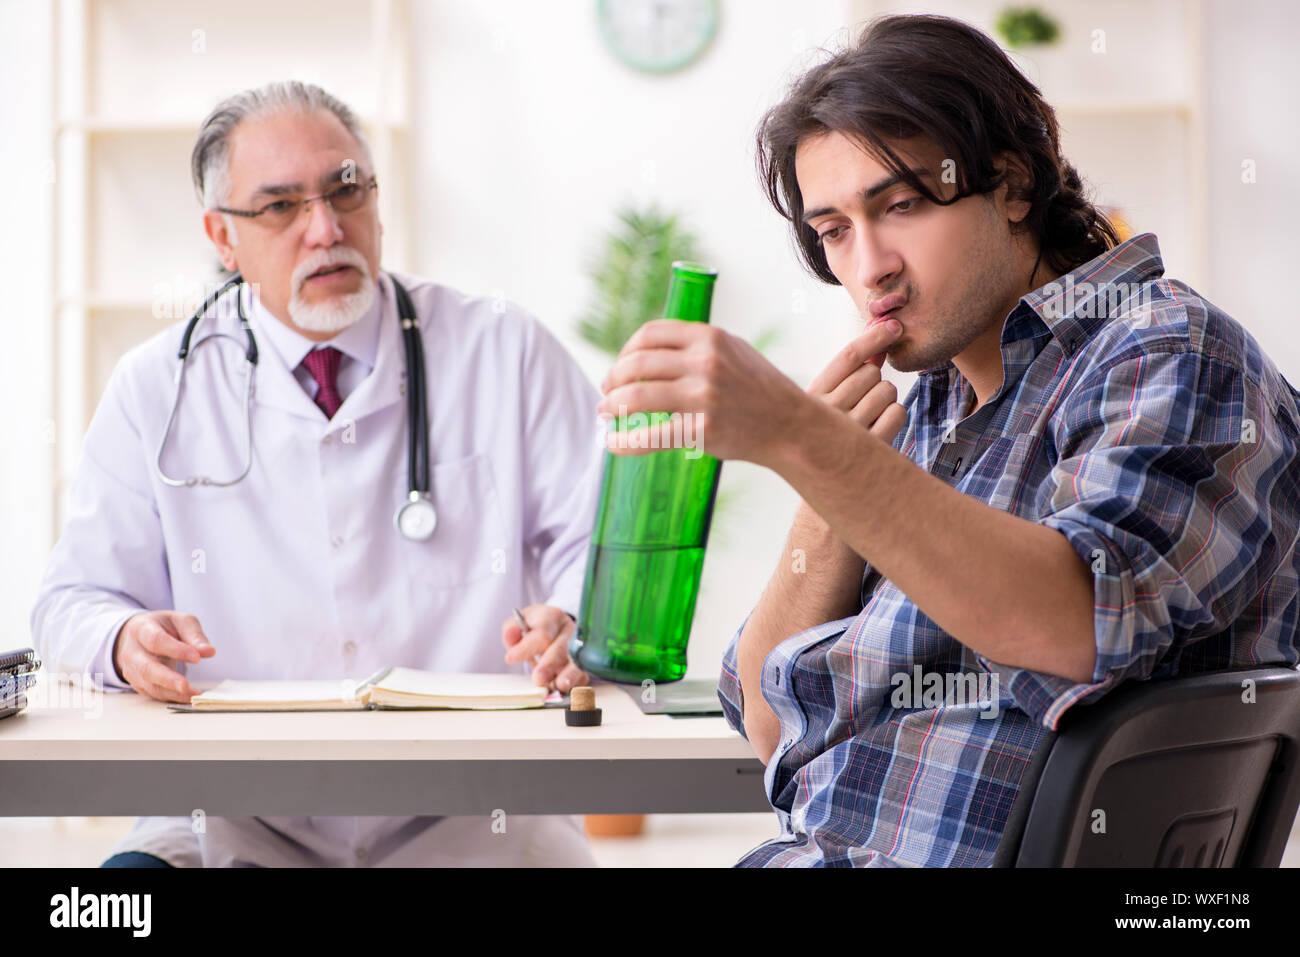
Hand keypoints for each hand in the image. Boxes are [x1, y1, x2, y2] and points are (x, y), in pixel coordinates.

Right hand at [113, 610, 215, 702]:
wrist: (141, 635)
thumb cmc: (165, 627)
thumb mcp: (182, 622)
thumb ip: (194, 636)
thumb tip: (209, 651)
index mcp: (141, 629)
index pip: (156, 641)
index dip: (176, 650)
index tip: (197, 658)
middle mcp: (131, 651)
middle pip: (146, 668)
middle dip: (167, 679)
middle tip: (186, 685)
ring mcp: (131, 669)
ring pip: (149, 685)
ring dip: (172, 692)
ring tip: (193, 694)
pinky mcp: (136, 683)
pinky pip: (152, 693)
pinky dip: (170, 697)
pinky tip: (187, 697)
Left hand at [501, 605, 587, 692]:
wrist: (554, 629)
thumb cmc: (535, 628)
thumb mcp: (520, 623)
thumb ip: (511, 629)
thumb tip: (511, 634)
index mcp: (552, 617)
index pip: (542, 633)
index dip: (526, 648)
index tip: (511, 658)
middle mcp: (569, 631)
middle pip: (562, 648)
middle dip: (550, 664)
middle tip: (538, 679)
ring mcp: (579, 647)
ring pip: (577, 661)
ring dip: (568, 675)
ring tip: (559, 686)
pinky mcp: (584, 664)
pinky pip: (583, 674)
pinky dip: (576, 684)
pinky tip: (567, 690)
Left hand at [597, 320, 812, 464]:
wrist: (790, 425)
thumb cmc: (758, 389)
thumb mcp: (732, 351)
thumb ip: (696, 346)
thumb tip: (649, 351)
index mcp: (709, 337)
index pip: (650, 334)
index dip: (626, 350)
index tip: (619, 366)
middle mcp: (705, 362)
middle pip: (637, 364)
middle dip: (613, 379)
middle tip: (606, 393)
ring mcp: (703, 395)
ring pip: (636, 396)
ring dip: (612, 406)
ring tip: (607, 414)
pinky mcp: (703, 429)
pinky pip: (651, 435)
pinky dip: (625, 441)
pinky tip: (613, 443)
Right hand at [805, 319, 908, 441]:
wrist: (823, 483)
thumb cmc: (826, 432)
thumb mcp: (825, 401)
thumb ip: (848, 372)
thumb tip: (879, 337)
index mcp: (812, 396)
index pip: (848, 357)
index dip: (874, 337)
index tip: (894, 327)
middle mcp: (828, 413)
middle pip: (871, 374)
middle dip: (874, 380)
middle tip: (862, 398)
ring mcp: (850, 432)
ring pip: (887, 391)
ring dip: (885, 399)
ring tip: (868, 415)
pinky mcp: (871, 449)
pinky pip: (897, 413)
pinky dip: (894, 416)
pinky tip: (880, 427)